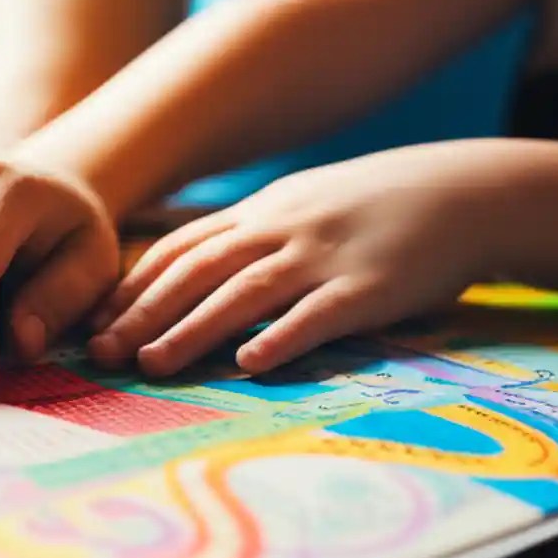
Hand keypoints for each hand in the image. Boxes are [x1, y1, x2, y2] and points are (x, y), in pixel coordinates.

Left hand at [88, 143, 499, 375]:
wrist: (463, 192)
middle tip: (101, 352)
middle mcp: (281, 229)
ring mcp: (324, 256)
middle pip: (198, 270)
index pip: (181, 248)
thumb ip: (252, 234)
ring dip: (192, 329)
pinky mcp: (368, 288)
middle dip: (143, 312)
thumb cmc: (376, 207)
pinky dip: (280, 338)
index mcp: (262, 211)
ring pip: (244, 293)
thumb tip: (195, 271)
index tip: (94, 320)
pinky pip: (318, 315)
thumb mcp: (304, 205)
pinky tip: (249, 365)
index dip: (134, 284)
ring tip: (152, 365)